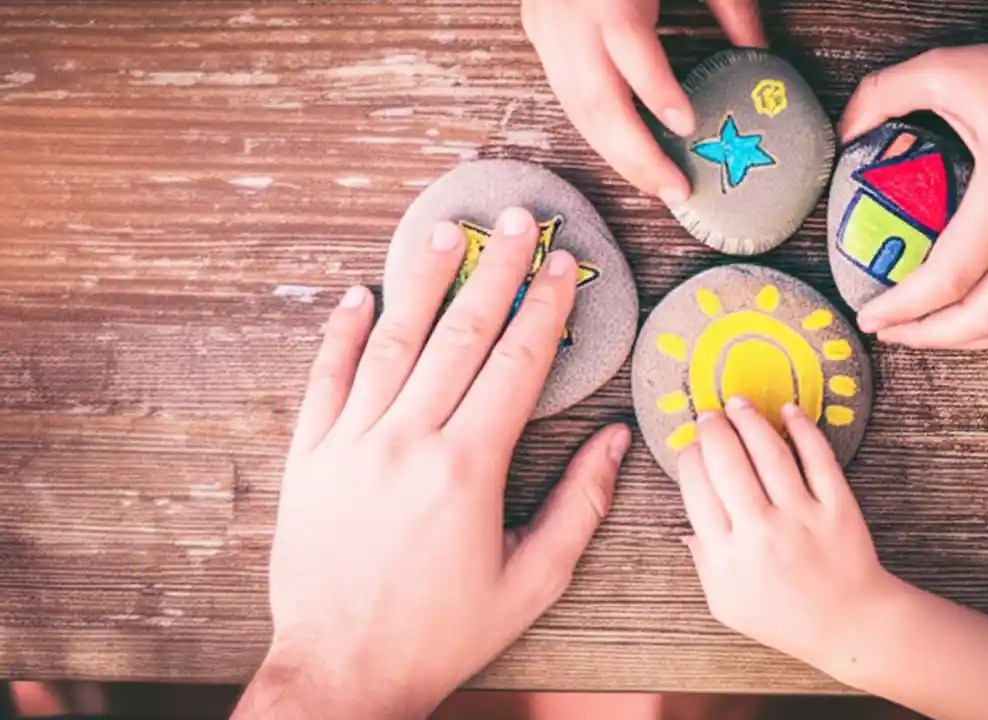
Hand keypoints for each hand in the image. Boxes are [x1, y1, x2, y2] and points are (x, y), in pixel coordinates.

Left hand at [234, 208, 630, 717]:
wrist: (341, 671)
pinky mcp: (308, 460)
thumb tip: (616, 441)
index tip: (563, 264)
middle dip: (495, 272)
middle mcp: (408, 441)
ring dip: (421, 282)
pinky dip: (340, 335)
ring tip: (444, 233)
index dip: (545, 307)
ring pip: (391, 344)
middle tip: (516, 220)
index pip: (517, 364)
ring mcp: (350, 445)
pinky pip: (325, 381)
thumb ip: (579, 506)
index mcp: (468, 468)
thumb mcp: (531, 581)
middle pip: (459, 335)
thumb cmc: (443, 634)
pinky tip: (358, 296)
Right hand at [522, 0, 765, 204]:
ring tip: (656, 186)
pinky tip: (629, 155)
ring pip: (575, 110)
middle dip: (635, 154)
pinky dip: (598, 132)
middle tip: (675, 190)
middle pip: (596, 99)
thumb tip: (761, 55)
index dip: (656, 91)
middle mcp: (569, 15)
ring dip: (616, 156)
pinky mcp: (537, 35)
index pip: (630, 49)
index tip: (687, 125)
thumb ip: (730, 5)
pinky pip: (566, 98)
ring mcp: (546, 28)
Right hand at [676, 399, 987, 718]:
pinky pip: (817, 458)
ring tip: (737, 403)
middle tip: (708, 416)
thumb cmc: (783, 617)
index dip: (690, 457)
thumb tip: (688, 526)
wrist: (848, 624)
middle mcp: (761, 530)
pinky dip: (802, 428)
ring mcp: (801, 516)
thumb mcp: (726, 603)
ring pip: (769, 453)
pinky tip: (788, 411)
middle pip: (727, 462)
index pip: (697, 488)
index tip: (690, 446)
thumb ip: (703, 562)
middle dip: (713, 430)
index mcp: (727, 554)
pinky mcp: (837, 506)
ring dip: (749, 420)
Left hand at [839, 28, 987, 349]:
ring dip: (961, 340)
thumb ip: (882, 95)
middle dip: (927, 336)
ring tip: (917, 331)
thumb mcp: (945, 68)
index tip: (869, 315)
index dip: (904, 308)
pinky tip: (960, 315)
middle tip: (886, 330)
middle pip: (983, 317)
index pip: (951, 277)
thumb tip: (842, 138)